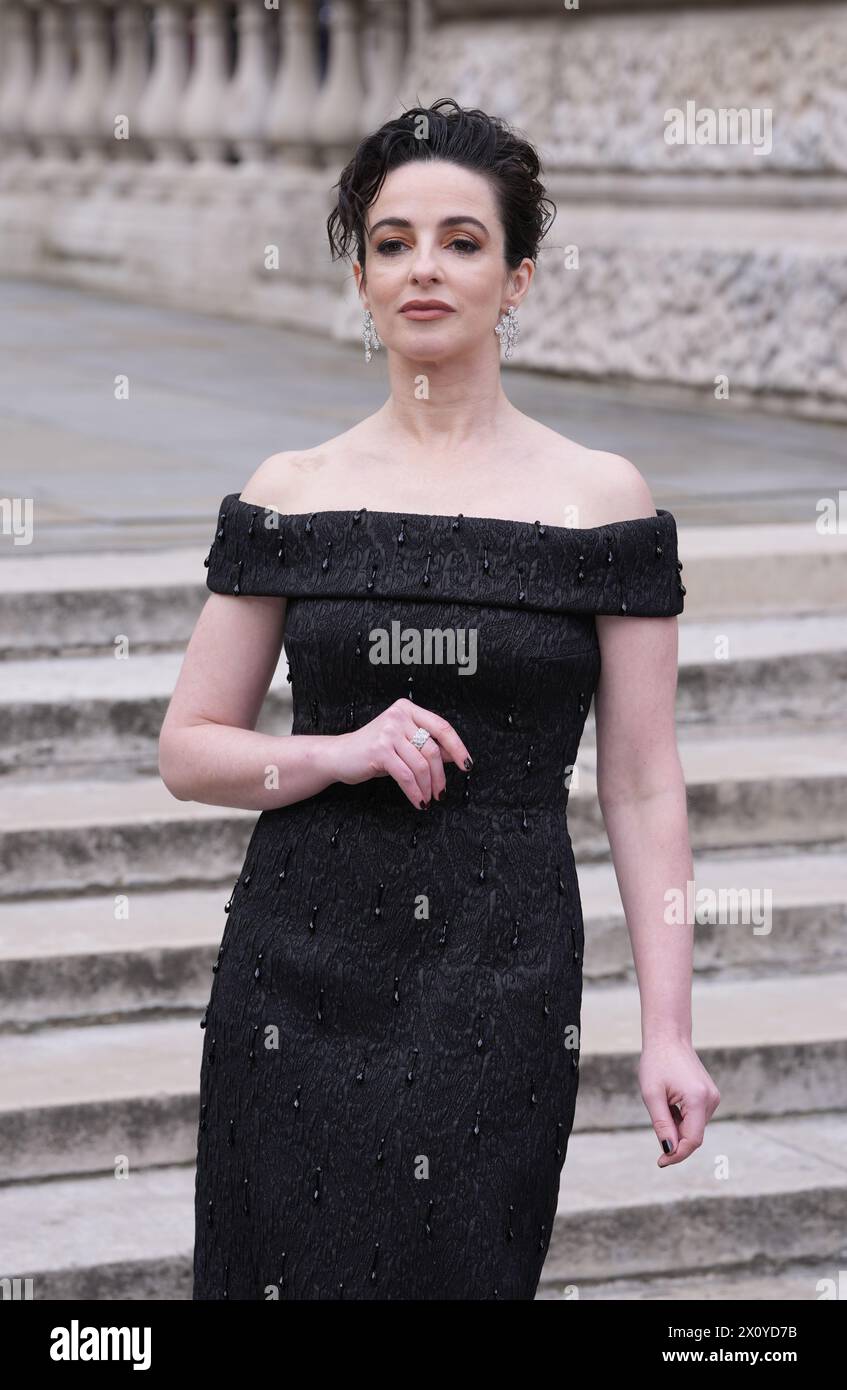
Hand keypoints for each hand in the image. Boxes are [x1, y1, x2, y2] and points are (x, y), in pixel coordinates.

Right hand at [333, 698, 472, 809]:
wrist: (339, 755)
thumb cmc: (373, 750)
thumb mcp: (402, 742)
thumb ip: (426, 744)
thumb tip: (453, 755)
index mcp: (407, 710)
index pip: (442, 727)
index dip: (458, 747)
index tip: (466, 764)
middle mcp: (398, 717)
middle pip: (432, 749)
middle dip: (440, 775)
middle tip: (441, 792)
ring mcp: (388, 732)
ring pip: (421, 764)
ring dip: (427, 786)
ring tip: (428, 798)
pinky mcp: (379, 750)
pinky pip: (406, 775)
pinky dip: (415, 792)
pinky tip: (418, 800)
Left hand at [639, 1037, 720, 1166]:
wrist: (668, 1037)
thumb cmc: (656, 1063)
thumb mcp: (652, 1095)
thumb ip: (662, 1124)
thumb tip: (669, 1150)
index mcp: (698, 1100)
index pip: (692, 1140)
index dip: (677, 1155)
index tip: (660, 1162)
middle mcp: (711, 1100)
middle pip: (694, 1135)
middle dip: (675, 1140)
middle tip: (655, 1127)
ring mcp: (713, 1097)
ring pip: (694, 1127)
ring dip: (677, 1127)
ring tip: (662, 1104)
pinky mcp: (710, 1095)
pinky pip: (696, 1116)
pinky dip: (682, 1118)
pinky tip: (670, 1101)